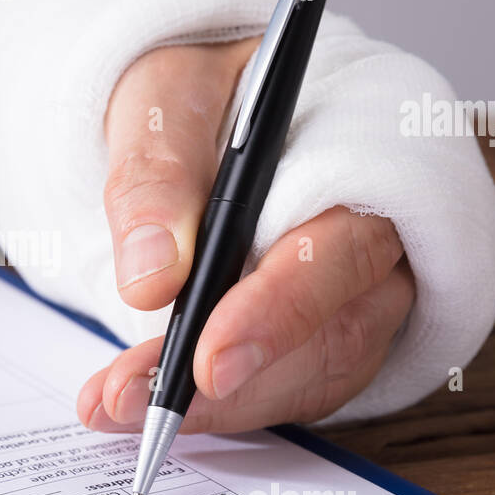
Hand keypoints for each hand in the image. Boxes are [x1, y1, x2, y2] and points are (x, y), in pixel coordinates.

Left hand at [77, 41, 415, 433]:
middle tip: (131, 402)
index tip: (208, 362)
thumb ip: (159, 176)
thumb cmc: (201, 87)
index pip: (339, 253)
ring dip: (214, 407)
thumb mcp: (168, 97)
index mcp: (368, 160)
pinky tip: (142, 403)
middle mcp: (377, 239)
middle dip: (231, 384)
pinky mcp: (319, 332)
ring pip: (308, 377)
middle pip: (332, 337)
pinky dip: (216, 407)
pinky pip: (284, 386)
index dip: (278, 314)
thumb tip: (149, 278)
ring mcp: (356, 295)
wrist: (207, 105)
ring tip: (117, 405)